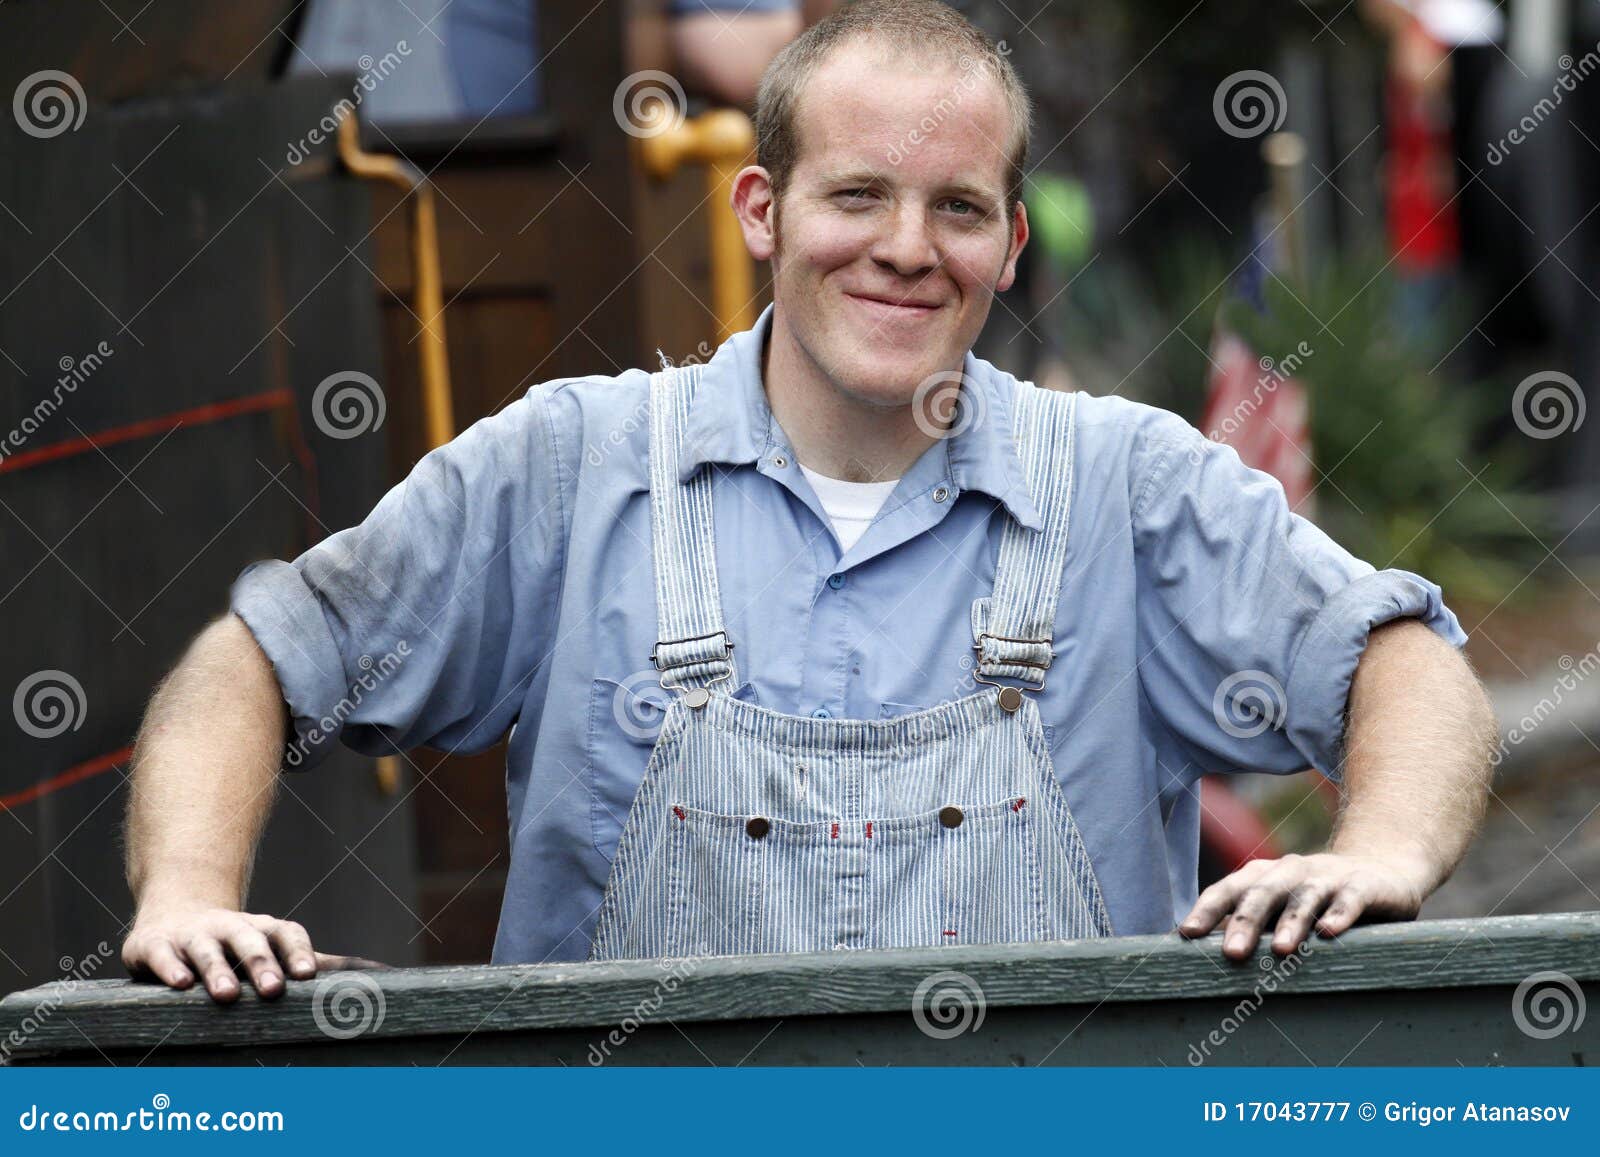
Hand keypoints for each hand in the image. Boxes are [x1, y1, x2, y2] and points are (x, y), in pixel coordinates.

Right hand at [122, 906, 318, 1002]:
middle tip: (273, 989)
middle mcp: (227, 928)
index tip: (307, 975)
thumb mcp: (270, 945)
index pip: (285, 933)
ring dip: (218, 970)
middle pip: (248, 940)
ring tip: (228, 994)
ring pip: (206, 949)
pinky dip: (170, 968)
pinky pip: (161, 955)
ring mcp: (190, 935)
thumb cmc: (232, 941)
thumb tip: (375, 972)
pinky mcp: (152, 945)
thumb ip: (313, 960)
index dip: (297, 951)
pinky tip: (180, 983)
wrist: (172, 913)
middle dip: (261, 963)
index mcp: (260, 929)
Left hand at [1177, 851, 1430, 960]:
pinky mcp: (1364, 885)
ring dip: (1291, 921)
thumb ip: (1245, 927)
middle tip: (1232, 954)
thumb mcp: (1279, 909)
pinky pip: (1351, 898)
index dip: (1207, 909)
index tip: (1187, 934)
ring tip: (1281, 950)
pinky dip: (1340, 914)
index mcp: (1264, 877)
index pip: (1228, 889)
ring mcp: (1328, 876)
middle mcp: (1291, 871)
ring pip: (1304, 896)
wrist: (1381, 872)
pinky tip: (1330, 932)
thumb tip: (1194, 959)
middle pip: (1262, 892)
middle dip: (1245, 921)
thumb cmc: (1315, 901)